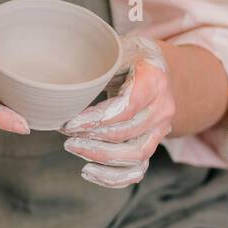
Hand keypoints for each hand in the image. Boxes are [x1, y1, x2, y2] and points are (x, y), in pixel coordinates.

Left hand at [60, 35, 174, 188]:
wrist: (160, 67)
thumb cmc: (132, 56)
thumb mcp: (119, 49)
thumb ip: (98, 66)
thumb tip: (65, 89)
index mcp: (154, 80)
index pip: (125, 108)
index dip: (96, 119)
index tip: (70, 123)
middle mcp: (162, 108)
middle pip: (127, 134)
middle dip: (92, 137)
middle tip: (65, 133)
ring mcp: (160, 130)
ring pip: (135, 156)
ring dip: (100, 156)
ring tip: (73, 147)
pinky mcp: (153, 144)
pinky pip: (138, 170)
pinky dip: (113, 177)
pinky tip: (88, 171)